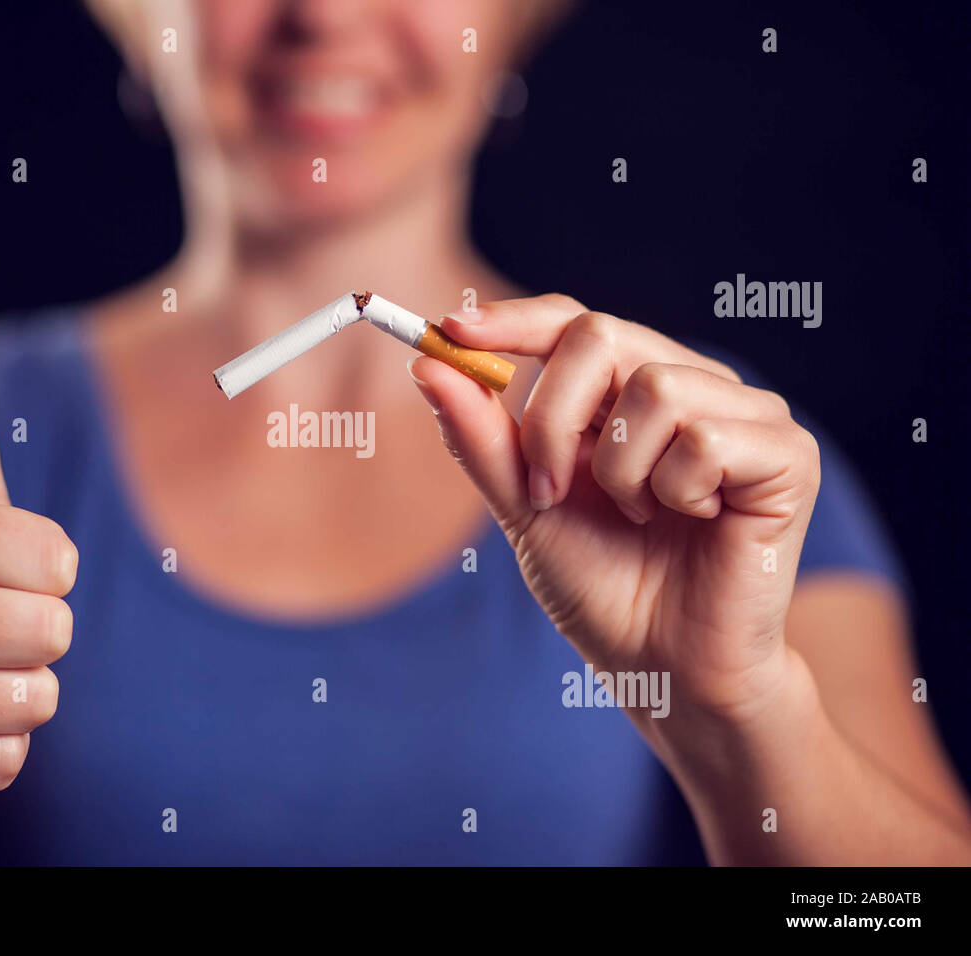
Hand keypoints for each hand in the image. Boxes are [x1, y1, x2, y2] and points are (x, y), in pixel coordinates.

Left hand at [410, 296, 821, 723]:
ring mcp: (744, 413)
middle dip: (552, 420)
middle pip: (601, 337)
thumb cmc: (602, 585)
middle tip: (549, 492)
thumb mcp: (524, 507)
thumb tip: (428, 366)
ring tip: (641, 516)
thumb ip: (482, 438)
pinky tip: (694, 522)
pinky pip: (707, 438)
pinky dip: (679, 492)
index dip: (513, 320)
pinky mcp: (787, 452)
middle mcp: (689, 385)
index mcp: (625, 393)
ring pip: (656, 389)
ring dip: (621, 472)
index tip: (451, 329)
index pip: (572, 322)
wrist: (663, 666)